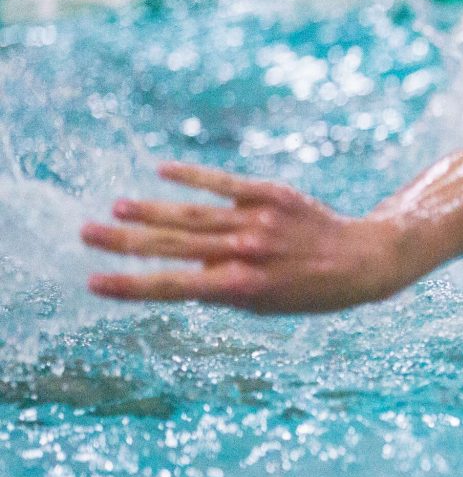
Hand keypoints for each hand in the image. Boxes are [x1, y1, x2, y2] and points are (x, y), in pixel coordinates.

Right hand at [82, 163, 409, 313]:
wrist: (364, 260)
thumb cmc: (310, 290)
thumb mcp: (265, 304)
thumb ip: (222, 290)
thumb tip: (178, 276)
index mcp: (241, 287)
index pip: (173, 287)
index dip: (132, 286)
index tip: (94, 283)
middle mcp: (246, 252)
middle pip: (173, 247)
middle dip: (125, 243)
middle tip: (85, 234)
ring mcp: (257, 221)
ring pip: (192, 215)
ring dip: (150, 212)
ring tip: (115, 210)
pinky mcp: (270, 194)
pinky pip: (224, 183)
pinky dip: (192, 176)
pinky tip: (161, 171)